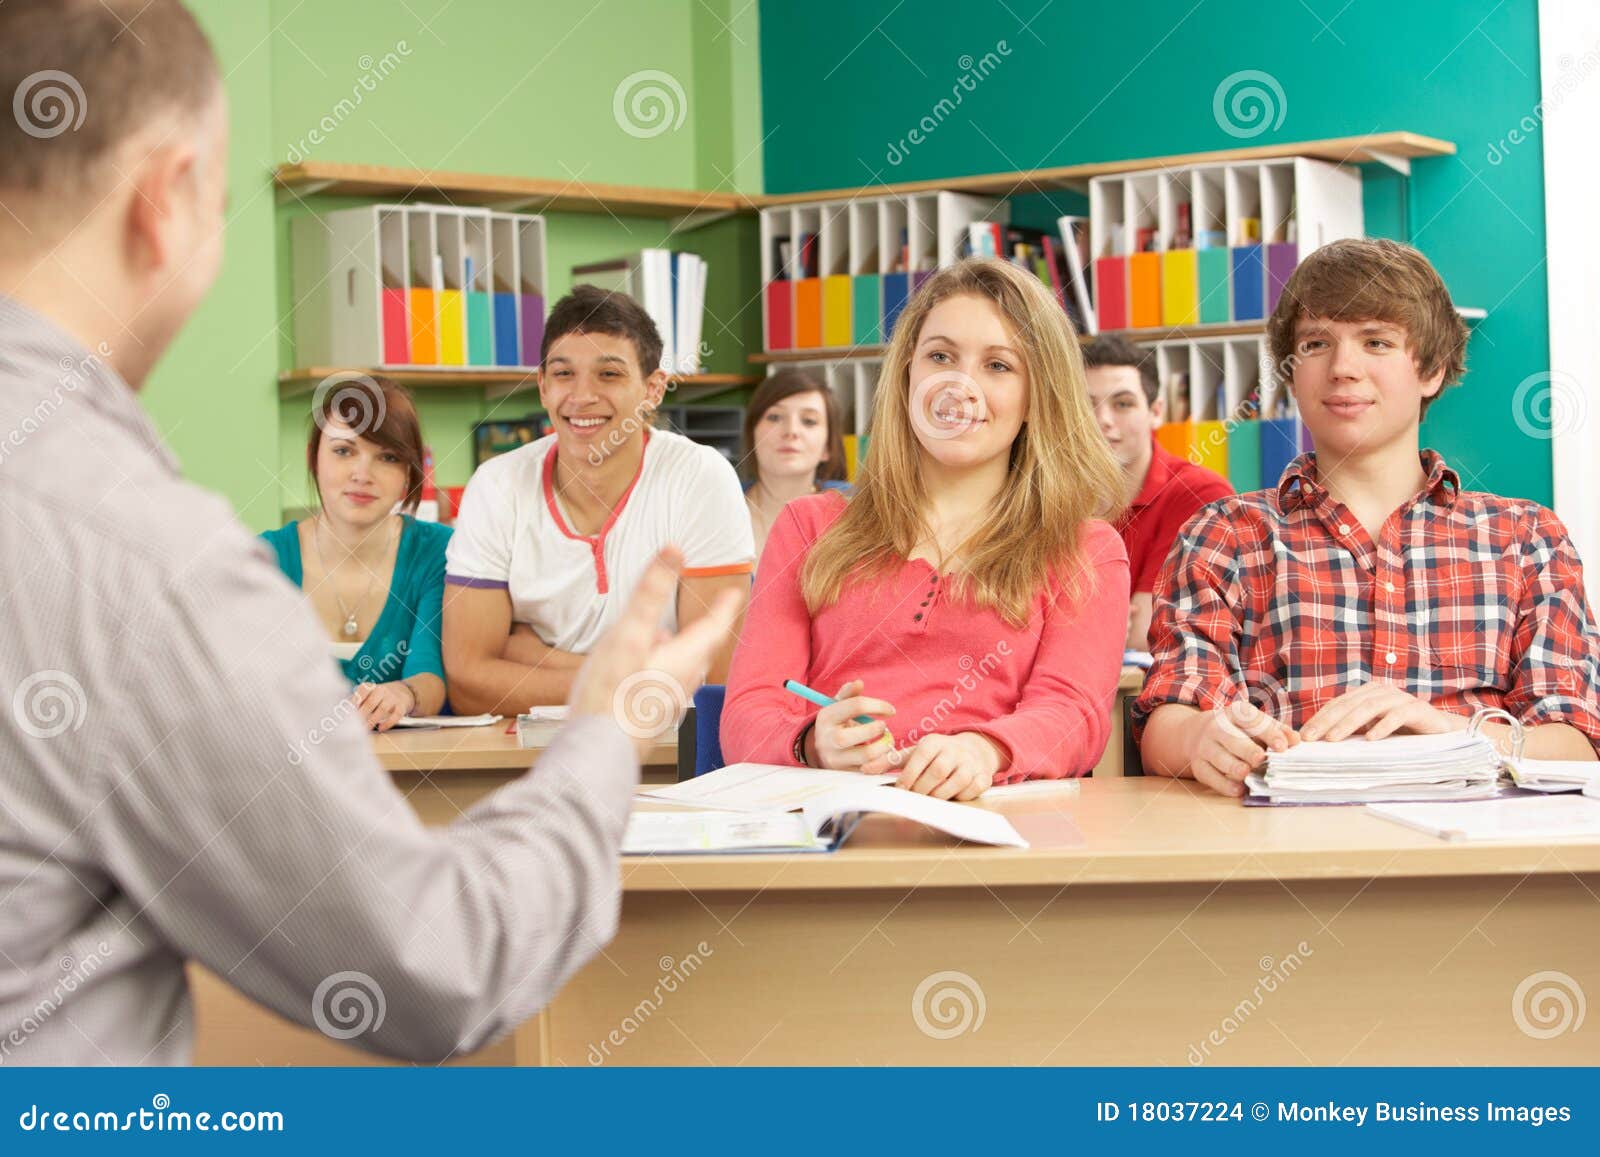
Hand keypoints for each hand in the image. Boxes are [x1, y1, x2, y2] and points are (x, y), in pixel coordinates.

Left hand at [353, 680, 414, 731]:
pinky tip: (381, 728)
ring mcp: (393, 698)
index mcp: (372, 687)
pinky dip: (388, 723)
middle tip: (355, 725)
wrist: (403, 692)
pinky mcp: (401, 706)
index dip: (355, 700)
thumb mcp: (369, 694)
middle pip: (370, 702)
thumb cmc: (380, 697)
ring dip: (372, 720)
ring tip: (365, 729)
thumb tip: (343, 712)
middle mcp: (382, 690)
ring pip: (382, 709)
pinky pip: (395, 715)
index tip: (348, 711)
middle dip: (362, 714)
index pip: (362, 691)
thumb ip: (357, 701)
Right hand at [568, 547, 742, 760]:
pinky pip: (661, 683)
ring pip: (680, 667)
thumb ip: (652, 592)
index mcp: (683, 659)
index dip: (724, 607)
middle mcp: (682, 682)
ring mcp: (666, 702)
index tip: (735, 593)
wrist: (595, 753)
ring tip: (666, 635)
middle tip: (712, 613)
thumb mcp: (629, 633)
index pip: (714, 626)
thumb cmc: (610, 696)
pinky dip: (657, 667)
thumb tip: (675, 549)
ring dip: (677, 648)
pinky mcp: (648, 717)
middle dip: (704, 627)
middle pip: (699, 648)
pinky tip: (637, 669)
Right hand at [805, 680, 896, 770]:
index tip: (890, 710)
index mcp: (827, 717)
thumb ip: (848, 694)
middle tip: (883, 727)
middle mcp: (829, 739)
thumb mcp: (836, 707)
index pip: (857, 705)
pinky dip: (881, 761)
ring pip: (867, 755)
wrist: (818, 751)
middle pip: (860, 733)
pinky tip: (881, 754)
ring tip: (886, 741)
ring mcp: (836, 759)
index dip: (878, 705)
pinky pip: (869, 769)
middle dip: (878, 729)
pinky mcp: (845, 773)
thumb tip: (858, 683)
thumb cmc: (835, 724)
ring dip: (883, 746)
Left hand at [864, 732, 1003, 800]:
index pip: (919, 759)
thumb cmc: (937, 753)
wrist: (973, 749)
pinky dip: (959, 797)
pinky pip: (971, 791)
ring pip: (955, 783)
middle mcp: (953, 750)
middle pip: (936, 773)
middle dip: (922, 789)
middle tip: (914, 798)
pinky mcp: (983, 777)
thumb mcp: (914, 752)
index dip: (908, 777)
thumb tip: (864, 770)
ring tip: (930, 799)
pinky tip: (950, 796)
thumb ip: (890, 760)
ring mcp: (970, 764)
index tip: (901, 790)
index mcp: (934, 742)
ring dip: (939, 795)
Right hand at [1187, 699, 1297, 797]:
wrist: (1197, 734)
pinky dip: (1224, 785)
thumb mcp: (1255, 724)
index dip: (1268, 733)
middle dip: (1247, 749)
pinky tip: (1238, 790)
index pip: (1251, 720)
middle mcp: (1217, 728)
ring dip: (1233, 766)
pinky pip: (1210, 776)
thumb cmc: (1237, 731)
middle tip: (1260, 759)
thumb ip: (1276, 731)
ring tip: (1246, 773)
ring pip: (1219, 757)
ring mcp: (1205, 747)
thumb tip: (1296, 740)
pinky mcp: (1198, 765)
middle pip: (1232, 738)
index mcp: (1235, 714)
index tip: (1282, 746)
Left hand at [1300, 681, 1462, 742]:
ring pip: (1370, 707)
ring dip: (1349, 723)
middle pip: (1350, 704)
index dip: (1320, 717)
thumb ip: (1352, 731)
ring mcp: (1400, 698)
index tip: (1304, 735)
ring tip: (1334, 738)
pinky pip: (1398, 715)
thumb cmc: (1403, 732)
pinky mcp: (1418, 709)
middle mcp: (1381, 691)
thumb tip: (1320, 742)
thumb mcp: (1372, 730)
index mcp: (1367, 693)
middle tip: (1312, 737)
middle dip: (1328, 721)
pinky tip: (1370, 738)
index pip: (1338, 704)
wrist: (1442, 731)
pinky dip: (1383, 726)